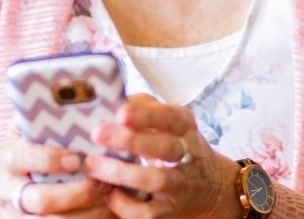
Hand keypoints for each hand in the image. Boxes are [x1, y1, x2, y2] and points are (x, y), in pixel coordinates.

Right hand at [0, 123, 115, 217]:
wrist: (3, 190)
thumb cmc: (27, 150)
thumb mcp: (28, 130)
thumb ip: (45, 115)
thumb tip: (83, 95)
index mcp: (10, 157)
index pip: (23, 156)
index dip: (50, 159)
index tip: (76, 158)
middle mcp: (9, 190)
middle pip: (42, 200)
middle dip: (77, 193)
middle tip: (104, 182)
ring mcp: (19, 216)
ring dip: (88, 214)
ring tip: (112, 200)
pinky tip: (107, 213)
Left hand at [83, 94, 242, 218]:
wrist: (210, 185)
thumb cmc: (177, 143)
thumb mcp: (169, 119)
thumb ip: (145, 106)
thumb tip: (114, 95)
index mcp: (185, 127)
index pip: (171, 118)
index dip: (147, 115)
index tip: (121, 112)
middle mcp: (187, 155)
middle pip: (164, 148)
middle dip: (130, 140)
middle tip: (97, 133)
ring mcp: (181, 184)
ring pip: (156, 180)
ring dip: (122, 173)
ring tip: (93, 165)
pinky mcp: (171, 210)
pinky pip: (149, 211)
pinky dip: (126, 204)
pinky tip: (107, 193)